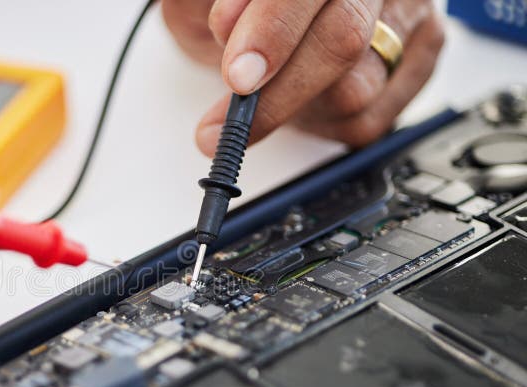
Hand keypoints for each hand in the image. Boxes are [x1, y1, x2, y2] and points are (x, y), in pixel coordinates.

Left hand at [162, 0, 443, 153]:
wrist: (262, 13)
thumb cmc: (236, 3)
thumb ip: (213, 1)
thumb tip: (228, 24)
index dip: (273, 32)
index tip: (239, 76)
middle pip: (343, 40)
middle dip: (279, 93)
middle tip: (233, 122)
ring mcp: (409, 14)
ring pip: (355, 89)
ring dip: (295, 110)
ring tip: (262, 100)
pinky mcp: (420, 57)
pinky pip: (368, 120)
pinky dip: (322, 125)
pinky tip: (301, 103)